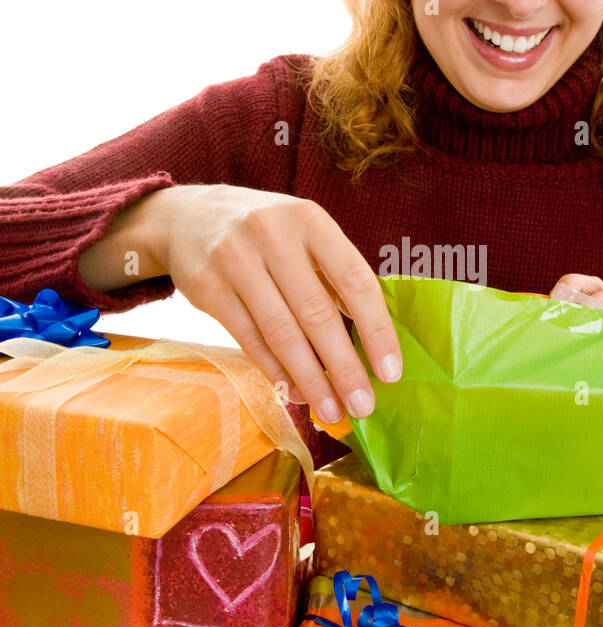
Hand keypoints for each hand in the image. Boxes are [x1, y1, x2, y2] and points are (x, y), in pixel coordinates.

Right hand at [151, 184, 401, 422]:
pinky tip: (296, 393)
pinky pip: (250, 340)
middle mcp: (272, 236)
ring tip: (331, 410)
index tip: (391, 371)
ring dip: (310, 379)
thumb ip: (335, 277)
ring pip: (281, 333)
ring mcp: (235, 261)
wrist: (187, 217)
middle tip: (363, 405)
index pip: (354, 280)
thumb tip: (371, 340)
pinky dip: (276, 372)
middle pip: (317, 314)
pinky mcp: (207, 288)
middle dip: (344, 368)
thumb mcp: (304, 235)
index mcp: (310, 220)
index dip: (377, 330)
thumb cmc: (265, 232)